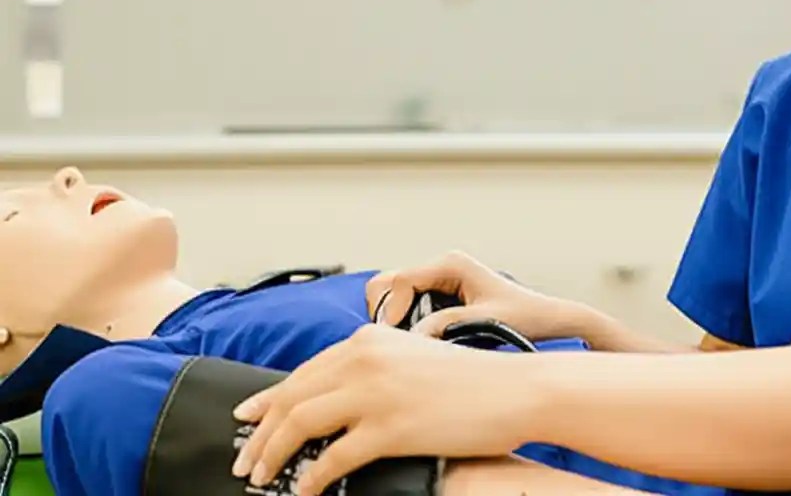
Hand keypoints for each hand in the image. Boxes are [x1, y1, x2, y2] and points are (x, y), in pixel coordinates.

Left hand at [230, 324, 538, 495]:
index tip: (249, 419)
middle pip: (291, 398)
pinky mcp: (390, 427)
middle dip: (260, 432)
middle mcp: (365, 358)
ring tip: (263, 477)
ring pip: (300, 425)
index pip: (304, 372)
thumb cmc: (473, 380)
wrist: (515, 390)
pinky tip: (303, 491)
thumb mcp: (414, 358)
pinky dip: (310, 478)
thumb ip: (375, 368)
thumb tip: (338, 400)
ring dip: (273, 455)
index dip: (269, 400)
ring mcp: (375, 392)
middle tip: (245, 459)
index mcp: (369, 339)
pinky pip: (332, 458)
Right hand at [366, 250, 586, 340]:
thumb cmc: (525, 317)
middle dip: (385, 313)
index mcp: (451, 265)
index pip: (400, 281)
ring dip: (392, 319)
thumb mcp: (484, 323)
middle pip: (386, 284)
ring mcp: (438, 280)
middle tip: (397, 344)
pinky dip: (402, 323)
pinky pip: (404, 306)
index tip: (392, 340)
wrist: (549, 320)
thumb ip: (444, 327)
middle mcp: (441, 267)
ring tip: (409, 346)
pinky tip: (419, 344)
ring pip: (391, 294)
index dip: (389, 311)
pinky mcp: (438, 296)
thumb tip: (408, 341)